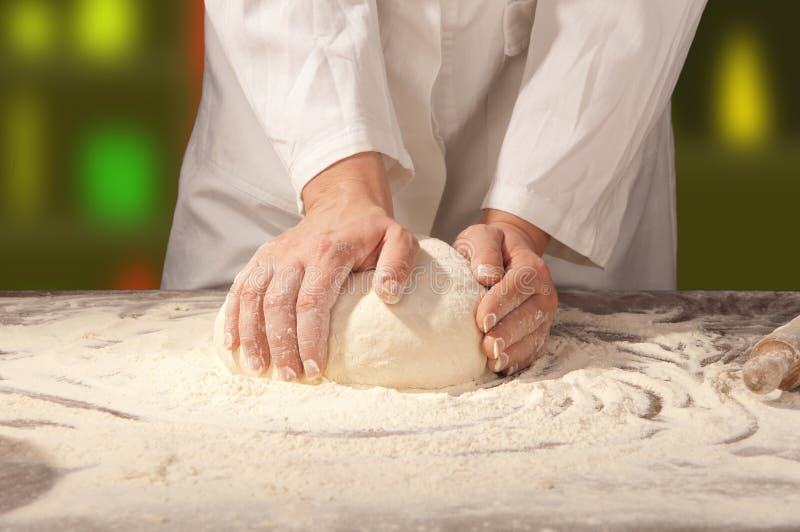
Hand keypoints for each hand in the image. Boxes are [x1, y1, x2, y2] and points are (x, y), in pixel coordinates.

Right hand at [223, 151, 418, 380]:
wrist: (343, 201)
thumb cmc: (371, 229)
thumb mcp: (398, 238)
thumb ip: (398, 263)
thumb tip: (388, 295)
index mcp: (328, 252)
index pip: (312, 302)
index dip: (309, 338)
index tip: (315, 369)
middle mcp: (295, 253)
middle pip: (278, 304)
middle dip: (281, 345)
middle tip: (289, 378)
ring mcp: (275, 254)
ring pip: (253, 297)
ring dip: (252, 336)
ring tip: (258, 369)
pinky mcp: (262, 257)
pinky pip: (240, 287)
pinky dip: (233, 316)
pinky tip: (233, 344)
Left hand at [454, 209, 557, 374]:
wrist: (506, 255)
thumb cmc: (490, 248)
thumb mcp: (481, 237)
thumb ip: (484, 251)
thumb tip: (487, 276)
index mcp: (532, 266)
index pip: (520, 284)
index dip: (502, 303)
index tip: (481, 319)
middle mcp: (544, 291)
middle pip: (530, 314)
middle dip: (508, 333)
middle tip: (488, 347)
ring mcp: (544, 313)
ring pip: (534, 335)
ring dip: (514, 351)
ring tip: (493, 361)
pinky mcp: (539, 330)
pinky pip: (533, 348)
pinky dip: (519, 359)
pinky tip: (502, 367)